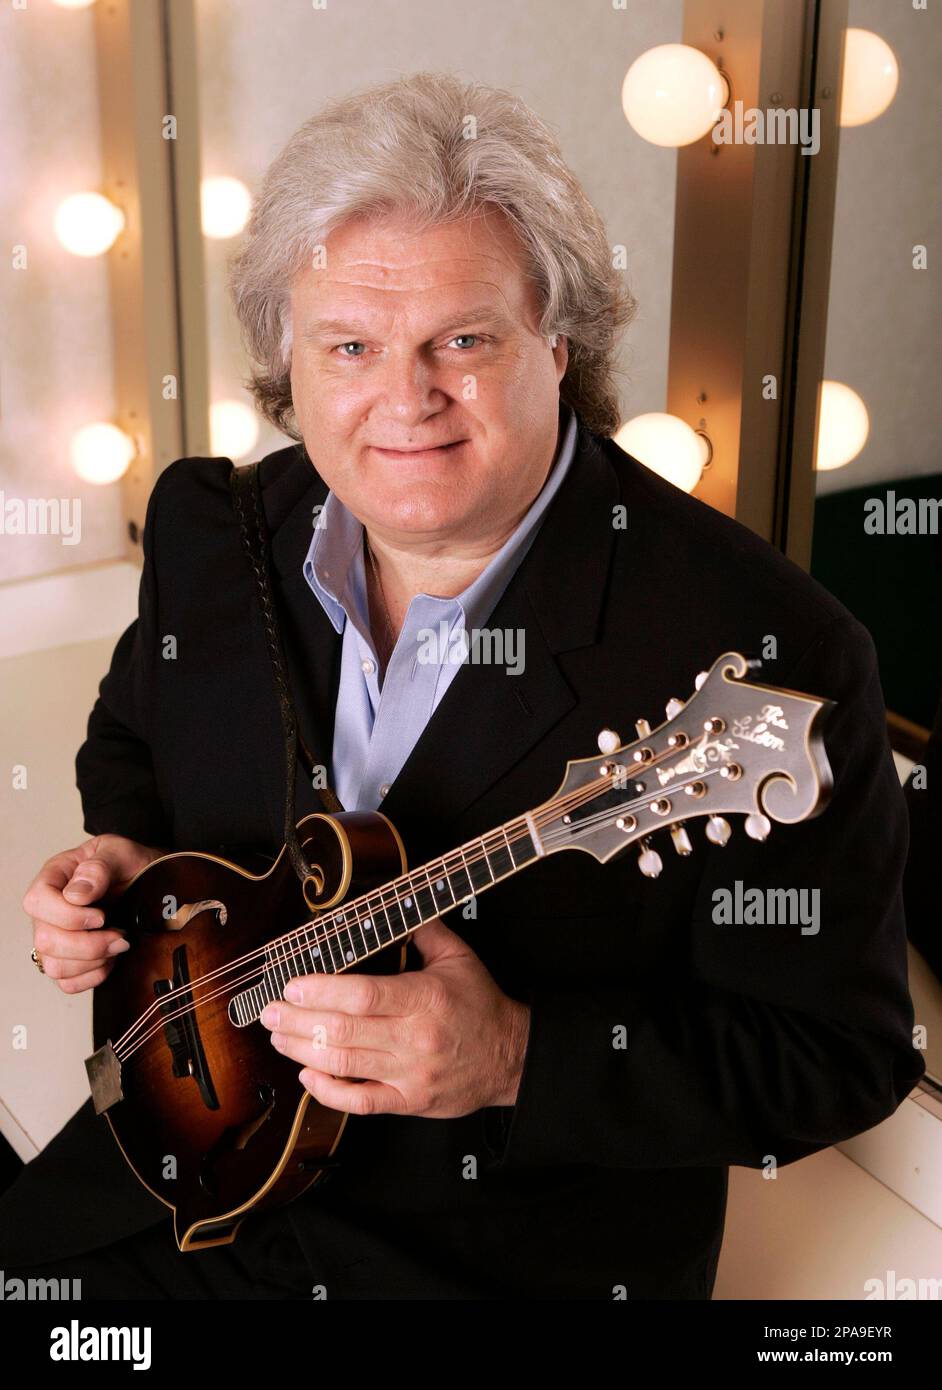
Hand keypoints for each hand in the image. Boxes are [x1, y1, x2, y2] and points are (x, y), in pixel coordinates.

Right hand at [22, 834, 166, 993]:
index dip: (67, 915)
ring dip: (92, 961)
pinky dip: (92, 976)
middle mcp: (51, 910)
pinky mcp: (71, 960)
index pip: (37, 902)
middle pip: (45, 940)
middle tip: (119, 935)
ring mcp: (57, 937)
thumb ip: (98, 867)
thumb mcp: (121, 853)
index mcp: (56, 878)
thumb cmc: (132, 865)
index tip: (101, 916)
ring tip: (118, 944)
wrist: (152, 883)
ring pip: (54, 966)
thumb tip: (76, 894)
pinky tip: (110, 959)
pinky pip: (68, 983)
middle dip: (87, 944)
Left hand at [259, 916, 530, 1117]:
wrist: (511, 1057)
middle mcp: (414, 1038)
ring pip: (344, 1065)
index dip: (322, 989)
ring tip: (278, 1035)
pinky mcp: (409, 1101)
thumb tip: (391, 902)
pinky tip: (307, 1076)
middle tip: (270, 1010)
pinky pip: (361, 1102)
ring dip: (301, 1050)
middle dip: (297, 1020)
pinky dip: (328, 1092)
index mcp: (424, 998)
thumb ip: (422, 929)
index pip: (364, 995)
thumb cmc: (480, 1005)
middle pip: (343, 1031)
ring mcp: (409, 1073)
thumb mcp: (458, 957)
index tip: (293, 984)